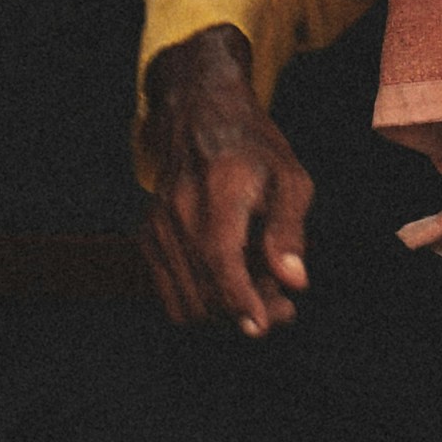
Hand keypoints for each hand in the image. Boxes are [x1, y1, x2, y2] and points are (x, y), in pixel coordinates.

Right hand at [141, 26, 315, 334]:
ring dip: (224, 312)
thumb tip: (294, 282)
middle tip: (285, 307)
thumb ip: (289, 230)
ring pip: (186, 302)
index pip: (221, 258)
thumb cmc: (255, 149)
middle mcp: (180, 209)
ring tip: (259, 289)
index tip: (261, 325)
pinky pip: (170, 296)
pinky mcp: (147, 238)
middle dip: (246, 312)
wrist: (199, 116)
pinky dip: (201, 302)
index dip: (241, 300)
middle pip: (205, 290)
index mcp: (220, 188)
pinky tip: (230, 284)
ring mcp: (157, 225)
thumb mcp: (290, 178)